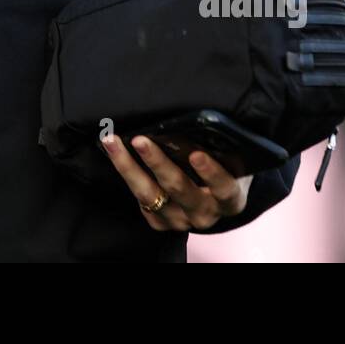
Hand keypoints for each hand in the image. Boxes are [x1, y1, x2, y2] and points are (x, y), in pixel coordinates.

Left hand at [101, 134, 251, 231]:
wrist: (215, 200)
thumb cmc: (225, 169)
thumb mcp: (231, 161)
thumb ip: (220, 149)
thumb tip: (197, 120)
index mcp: (230, 200)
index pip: (223, 188)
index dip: (211, 173)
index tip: (196, 155)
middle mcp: (205, 214)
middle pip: (179, 189)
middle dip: (157, 163)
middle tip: (140, 140)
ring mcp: (181, 221)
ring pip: (150, 195)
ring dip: (128, 167)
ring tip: (112, 142)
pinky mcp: (160, 223)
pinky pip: (140, 201)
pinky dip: (126, 174)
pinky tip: (114, 153)